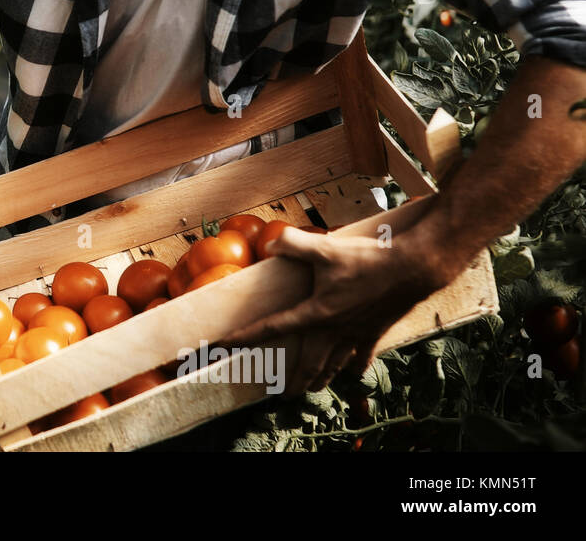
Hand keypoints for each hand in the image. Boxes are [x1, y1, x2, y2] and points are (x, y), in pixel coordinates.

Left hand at [224, 225, 455, 394]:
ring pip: (334, 363)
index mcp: (317, 312)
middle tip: (281, 393)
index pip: (273, 328)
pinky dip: (356, 364)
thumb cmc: (369, 259)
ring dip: (322, 377)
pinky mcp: (376, 330)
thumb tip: (271, 245)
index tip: (224, 346)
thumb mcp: (326, 247)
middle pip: (309, 362)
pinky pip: (363, 354)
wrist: (415, 268)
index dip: (245, 336)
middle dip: (294, 379)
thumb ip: (294, 244)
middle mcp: (335, 329)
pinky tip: (354, 372)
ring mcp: (357, 333)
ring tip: (313, 388)